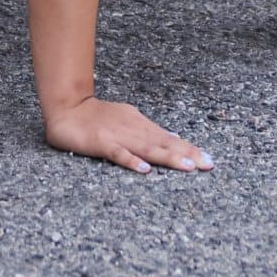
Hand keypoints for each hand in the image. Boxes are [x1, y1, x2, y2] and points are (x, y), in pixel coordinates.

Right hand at [42, 95, 210, 173]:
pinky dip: (132, 161)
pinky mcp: (101, 143)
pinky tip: (145, 170)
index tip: (209, 160)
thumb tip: (174, 138)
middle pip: (165, 143)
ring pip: (147, 148)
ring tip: (187, 167)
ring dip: (168, 157)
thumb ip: (150, 131)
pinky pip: (118, 154)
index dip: (190, 149)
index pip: (170, 139)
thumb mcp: (129, 119)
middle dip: (188, 154)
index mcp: (141, 125)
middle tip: (208, 165)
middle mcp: (134, 129)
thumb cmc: (98, 117)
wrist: (68, 107)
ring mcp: (118, 136)